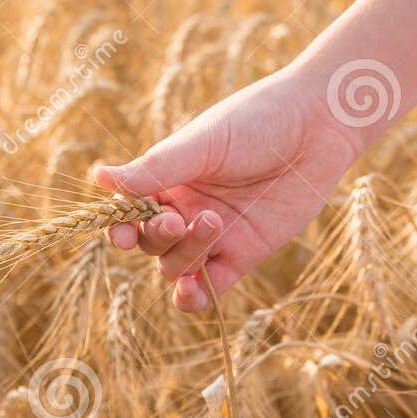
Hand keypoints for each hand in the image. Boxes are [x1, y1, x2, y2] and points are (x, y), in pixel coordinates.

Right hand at [94, 69, 364, 311]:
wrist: (318, 126)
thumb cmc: (258, 121)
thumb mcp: (203, 143)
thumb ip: (155, 168)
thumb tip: (98, 178)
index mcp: (169, 179)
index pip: (131, 213)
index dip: (121, 228)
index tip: (122, 232)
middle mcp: (186, 208)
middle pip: (151, 243)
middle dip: (157, 237)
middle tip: (176, 218)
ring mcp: (215, 234)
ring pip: (177, 266)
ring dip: (185, 254)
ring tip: (213, 221)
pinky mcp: (245, 253)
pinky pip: (211, 286)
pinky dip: (195, 297)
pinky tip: (191, 292)